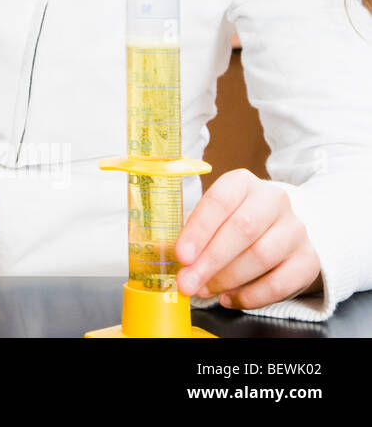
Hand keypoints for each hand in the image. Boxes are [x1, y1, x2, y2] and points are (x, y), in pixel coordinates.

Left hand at [176, 169, 321, 309]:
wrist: (278, 233)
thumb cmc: (232, 223)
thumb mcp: (211, 218)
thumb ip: (193, 234)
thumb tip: (172, 259)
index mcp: (242, 183)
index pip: (220, 201)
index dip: (198, 230)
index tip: (181, 256)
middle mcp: (273, 200)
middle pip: (242, 229)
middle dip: (210, 260)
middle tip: (187, 282)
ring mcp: (295, 229)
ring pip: (261, 256)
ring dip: (228, 279)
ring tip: (205, 290)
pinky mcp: (308, 259)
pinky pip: (281, 283)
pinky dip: (251, 296)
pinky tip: (230, 299)